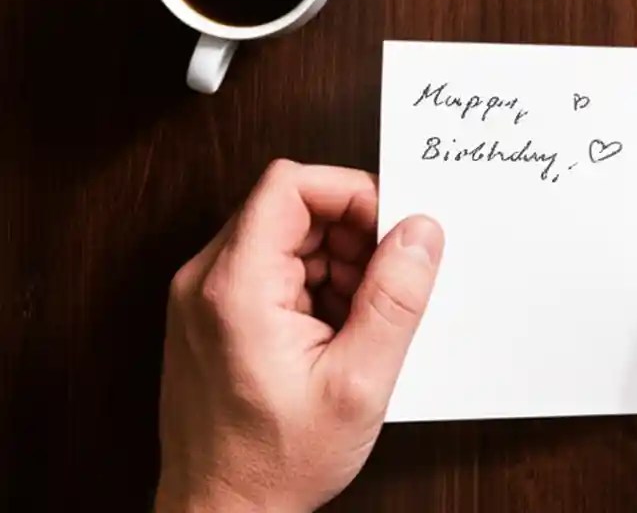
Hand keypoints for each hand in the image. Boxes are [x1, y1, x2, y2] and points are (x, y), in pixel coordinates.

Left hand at [155, 160, 444, 511]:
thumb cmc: (273, 462)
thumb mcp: (359, 383)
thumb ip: (394, 299)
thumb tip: (421, 234)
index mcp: (236, 286)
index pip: (291, 184)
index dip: (351, 194)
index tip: (390, 229)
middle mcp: (208, 281)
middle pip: (292, 209)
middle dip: (352, 240)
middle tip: (383, 291)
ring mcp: (205, 297)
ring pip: (286, 239)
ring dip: (336, 268)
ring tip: (356, 328)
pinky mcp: (214, 315)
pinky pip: (273, 271)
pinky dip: (315, 291)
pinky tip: (334, 339)